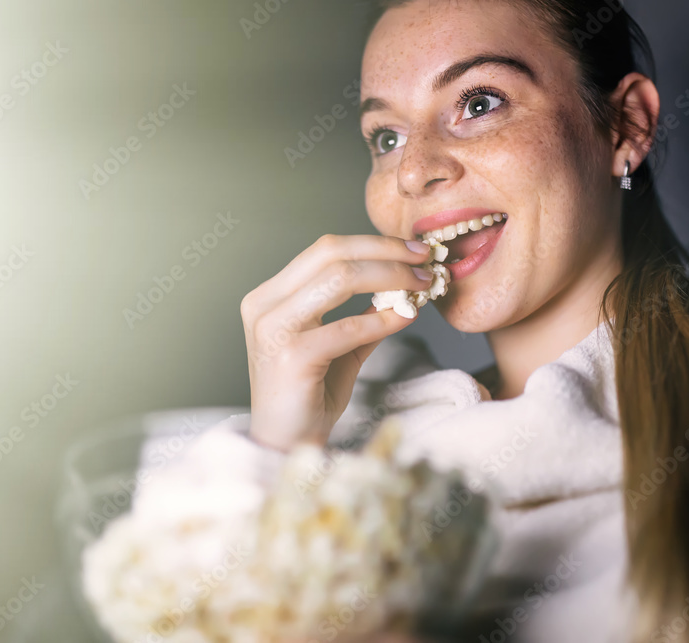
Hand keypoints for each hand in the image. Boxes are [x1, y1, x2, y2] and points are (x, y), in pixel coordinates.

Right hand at [241, 234, 432, 451]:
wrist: (286, 446)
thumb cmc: (309, 396)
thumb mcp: (338, 346)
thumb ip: (363, 314)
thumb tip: (403, 287)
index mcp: (269, 296)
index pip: (325, 250)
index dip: (373, 243)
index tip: (412, 250)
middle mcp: (264, 305)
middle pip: (331, 254)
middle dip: (385, 251)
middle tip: (424, 260)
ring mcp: (273, 329)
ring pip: (339, 279)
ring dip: (390, 277)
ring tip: (421, 285)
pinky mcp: (289, 356)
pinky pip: (347, 327)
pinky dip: (383, 320)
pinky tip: (406, 317)